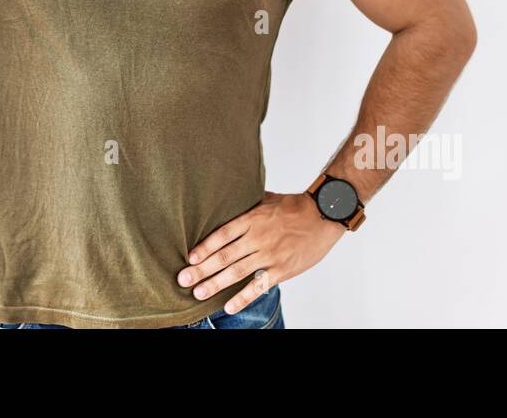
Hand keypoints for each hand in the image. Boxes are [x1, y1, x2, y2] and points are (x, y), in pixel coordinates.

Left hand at [177, 191, 343, 313]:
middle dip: (201, 270)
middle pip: (224, 256)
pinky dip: (243, 298)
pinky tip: (228, 307)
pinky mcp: (282, 270)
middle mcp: (258, 238)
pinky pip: (259, 286)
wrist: (324, 215)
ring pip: (237, 273)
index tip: (189, 258)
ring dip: (215, 285)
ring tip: (197, 294)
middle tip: (182, 280)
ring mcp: (270, 255)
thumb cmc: (294, 206)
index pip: (222, 234)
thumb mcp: (266, 199)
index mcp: (252, 219)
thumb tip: (224, 198)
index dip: (204, 247)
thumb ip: (245, 203)